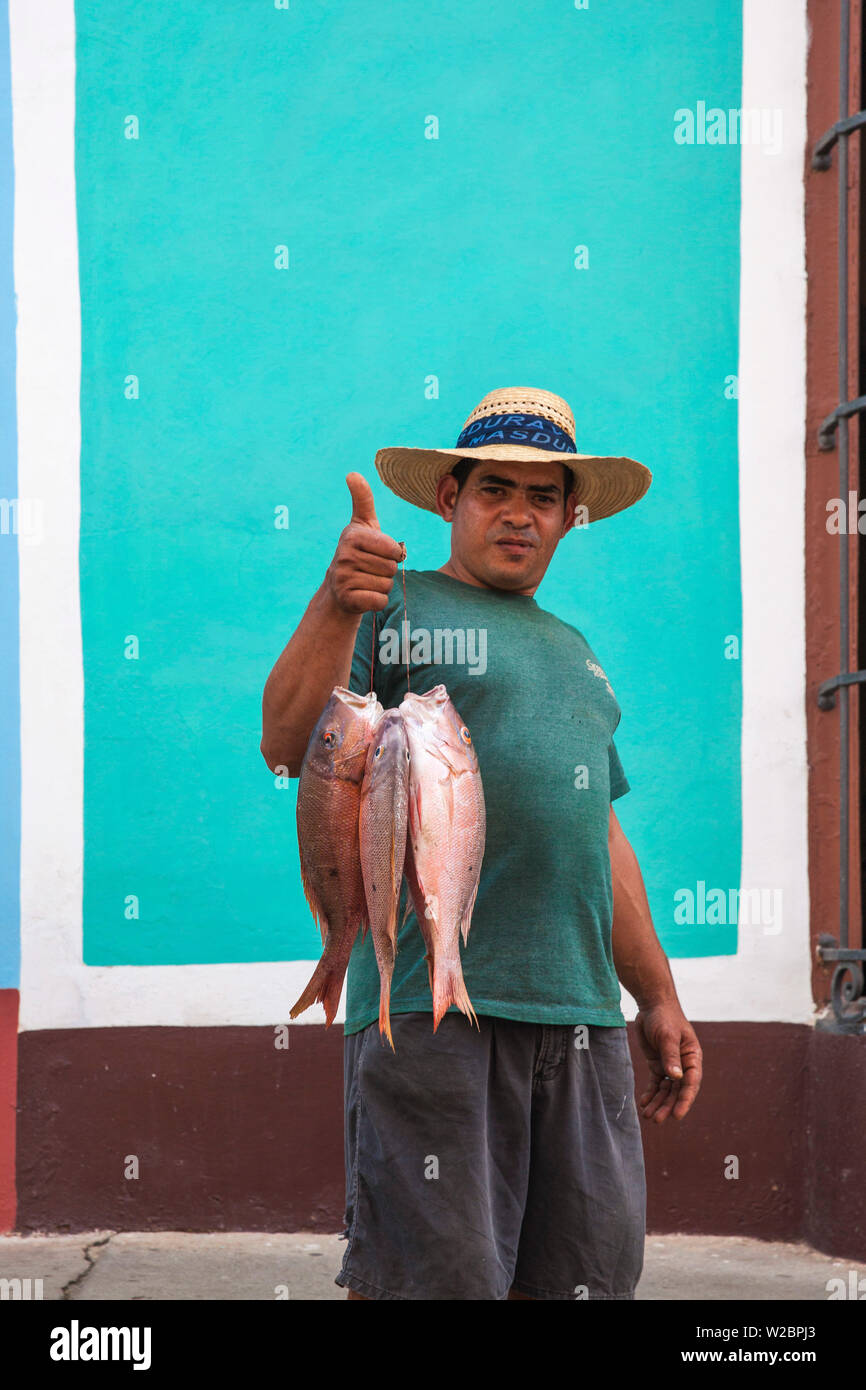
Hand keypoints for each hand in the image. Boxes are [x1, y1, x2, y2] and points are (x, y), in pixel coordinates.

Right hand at [325, 473, 404, 614]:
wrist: (339, 588)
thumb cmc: (359, 552)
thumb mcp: (362, 525)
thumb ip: (362, 499)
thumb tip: (352, 473)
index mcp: (352, 536)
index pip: (393, 548)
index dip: (393, 553)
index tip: (379, 553)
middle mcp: (345, 557)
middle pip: (391, 568)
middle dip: (387, 571)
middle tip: (371, 569)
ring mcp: (344, 579)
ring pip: (386, 585)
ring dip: (382, 585)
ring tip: (367, 580)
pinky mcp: (348, 600)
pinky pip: (380, 600)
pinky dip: (378, 600)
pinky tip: (365, 595)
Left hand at [634, 1003, 701, 1123]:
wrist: (652, 1005)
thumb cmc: (665, 1018)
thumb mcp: (667, 1036)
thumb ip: (671, 1056)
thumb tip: (676, 1078)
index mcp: (692, 1058)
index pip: (691, 1083)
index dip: (685, 1100)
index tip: (677, 1115)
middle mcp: (684, 1065)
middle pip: (677, 1090)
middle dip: (668, 1106)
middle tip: (657, 1120)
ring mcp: (670, 1065)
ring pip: (666, 1090)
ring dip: (658, 1103)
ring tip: (648, 1116)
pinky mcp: (658, 1064)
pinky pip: (656, 1083)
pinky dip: (650, 1093)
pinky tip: (643, 1103)